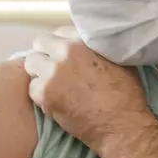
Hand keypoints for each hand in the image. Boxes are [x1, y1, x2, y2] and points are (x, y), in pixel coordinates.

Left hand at [22, 28, 156, 155]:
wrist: (121, 125)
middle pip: (40, 43)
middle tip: (53, 68)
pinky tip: (54, 100)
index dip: (61, 44)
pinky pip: (32, 88)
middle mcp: (65, 52)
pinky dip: (40, 93)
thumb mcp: (119, 60)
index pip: (60, 32)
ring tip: (52, 84)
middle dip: (45, 54)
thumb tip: (88, 45)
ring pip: (31, 64)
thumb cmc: (126, 94)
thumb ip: (98, 48)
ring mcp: (52, 73)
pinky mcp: (45, 94)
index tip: (65, 55)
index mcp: (84, 41)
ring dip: (39, 72)